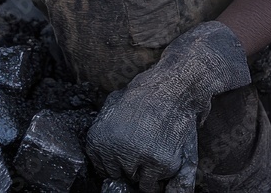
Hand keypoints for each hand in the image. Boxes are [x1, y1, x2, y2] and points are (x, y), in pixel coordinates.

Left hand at [85, 21, 247, 191]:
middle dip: (131, 166)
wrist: (172, 86)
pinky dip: (162, 172)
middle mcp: (115, 151)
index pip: (103, 169)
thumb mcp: (111, 107)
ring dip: (146, 173)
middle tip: (143, 148)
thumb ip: (103, 132)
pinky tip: (164, 150)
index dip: (118, 162)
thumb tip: (103, 159)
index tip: (127, 154)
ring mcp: (138, 158)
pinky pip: (157, 182)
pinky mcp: (161, 163)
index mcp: (98, 140)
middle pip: (121, 176)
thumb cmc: (143, 95)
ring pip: (140, 184)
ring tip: (153, 151)